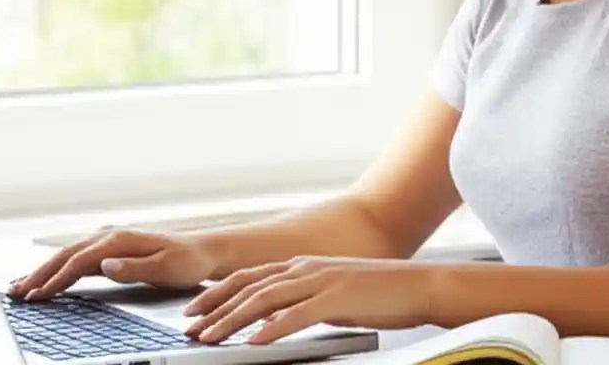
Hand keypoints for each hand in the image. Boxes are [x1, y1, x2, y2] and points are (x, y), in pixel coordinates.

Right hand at [8, 229, 218, 300]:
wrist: (202, 251)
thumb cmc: (187, 261)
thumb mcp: (165, 267)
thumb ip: (133, 268)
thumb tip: (103, 266)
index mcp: (118, 240)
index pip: (78, 260)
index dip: (56, 278)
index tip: (38, 294)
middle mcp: (109, 237)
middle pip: (64, 255)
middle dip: (38, 273)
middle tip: (16, 292)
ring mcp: (107, 243)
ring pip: (67, 256)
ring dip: (43, 271)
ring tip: (20, 286)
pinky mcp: (109, 251)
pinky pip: (77, 261)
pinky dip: (58, 270)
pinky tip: (47, 279)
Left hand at [182, 256, 435, 343]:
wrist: (420, 285)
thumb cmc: (379, 295)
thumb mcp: (330, 297)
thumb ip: (300, 303)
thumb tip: (271, 320)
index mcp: (301, 266)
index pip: (248, 277)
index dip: (217, 293)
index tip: (194, 310)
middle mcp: (304, 268)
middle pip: (247, 285)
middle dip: (213, 307)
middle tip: (189, 326)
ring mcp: (319, 281)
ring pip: (263, 299)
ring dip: (231, 319)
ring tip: (210, 338)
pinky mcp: (336, 299)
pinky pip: (295, 315)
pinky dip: (270, 329)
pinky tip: (253, 342)